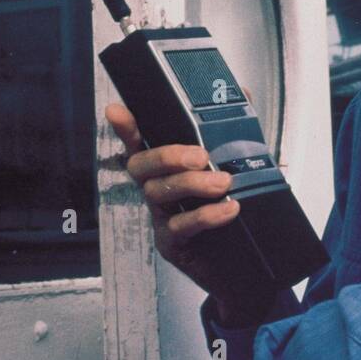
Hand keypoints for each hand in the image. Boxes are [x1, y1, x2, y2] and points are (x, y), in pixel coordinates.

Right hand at [105, 103, 241, 300]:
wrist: (244, 266)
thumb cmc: (233, 212)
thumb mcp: (238, 167)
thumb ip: (236, 131)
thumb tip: (241, 93)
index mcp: (168, 170)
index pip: (141, 143)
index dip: (127, 128)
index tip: (116, 111)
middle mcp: (158, 190)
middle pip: (142, 166)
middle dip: (167, 156)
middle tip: (200, 156)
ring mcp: (161, 217)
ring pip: (158, 194)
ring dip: (192, 184)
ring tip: (223, 183)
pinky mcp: (172, 244)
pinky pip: (179, 227)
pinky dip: (205, 216)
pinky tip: (228, 210)